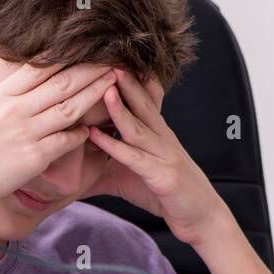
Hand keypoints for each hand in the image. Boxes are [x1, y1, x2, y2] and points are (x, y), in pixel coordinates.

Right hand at [0, 62, 116, 218]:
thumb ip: (4, 97)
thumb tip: (22, 85)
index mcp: (1, 94)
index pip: (40, 67)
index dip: (67, 54)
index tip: (88, 45)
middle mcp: (15, 109)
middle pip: (62, 82)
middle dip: (92, 69)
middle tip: (115, 58)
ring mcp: (26, 132)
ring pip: (70, 107)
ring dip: (96, 94)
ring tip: (115, 83)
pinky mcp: (33, 158)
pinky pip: (65, 141)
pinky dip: (82, 134)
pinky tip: (95, 128)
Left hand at [83, 69, 233, 247]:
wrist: (201, 218)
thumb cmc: (164, 193)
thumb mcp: (132, 175)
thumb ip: (106, 165)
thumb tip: (72, 167)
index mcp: (155, 133)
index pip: (140, 100)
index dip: (127, 79)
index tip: (105, 57)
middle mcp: (161, 138)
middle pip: (141, 103)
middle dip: (124, 79)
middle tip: (104, 55)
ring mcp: (163, 155)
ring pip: (138, 125)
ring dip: (120, 106)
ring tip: (104, 86)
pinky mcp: (162, 176)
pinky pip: (134, 158)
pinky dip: (114, 146)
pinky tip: (96, 135)